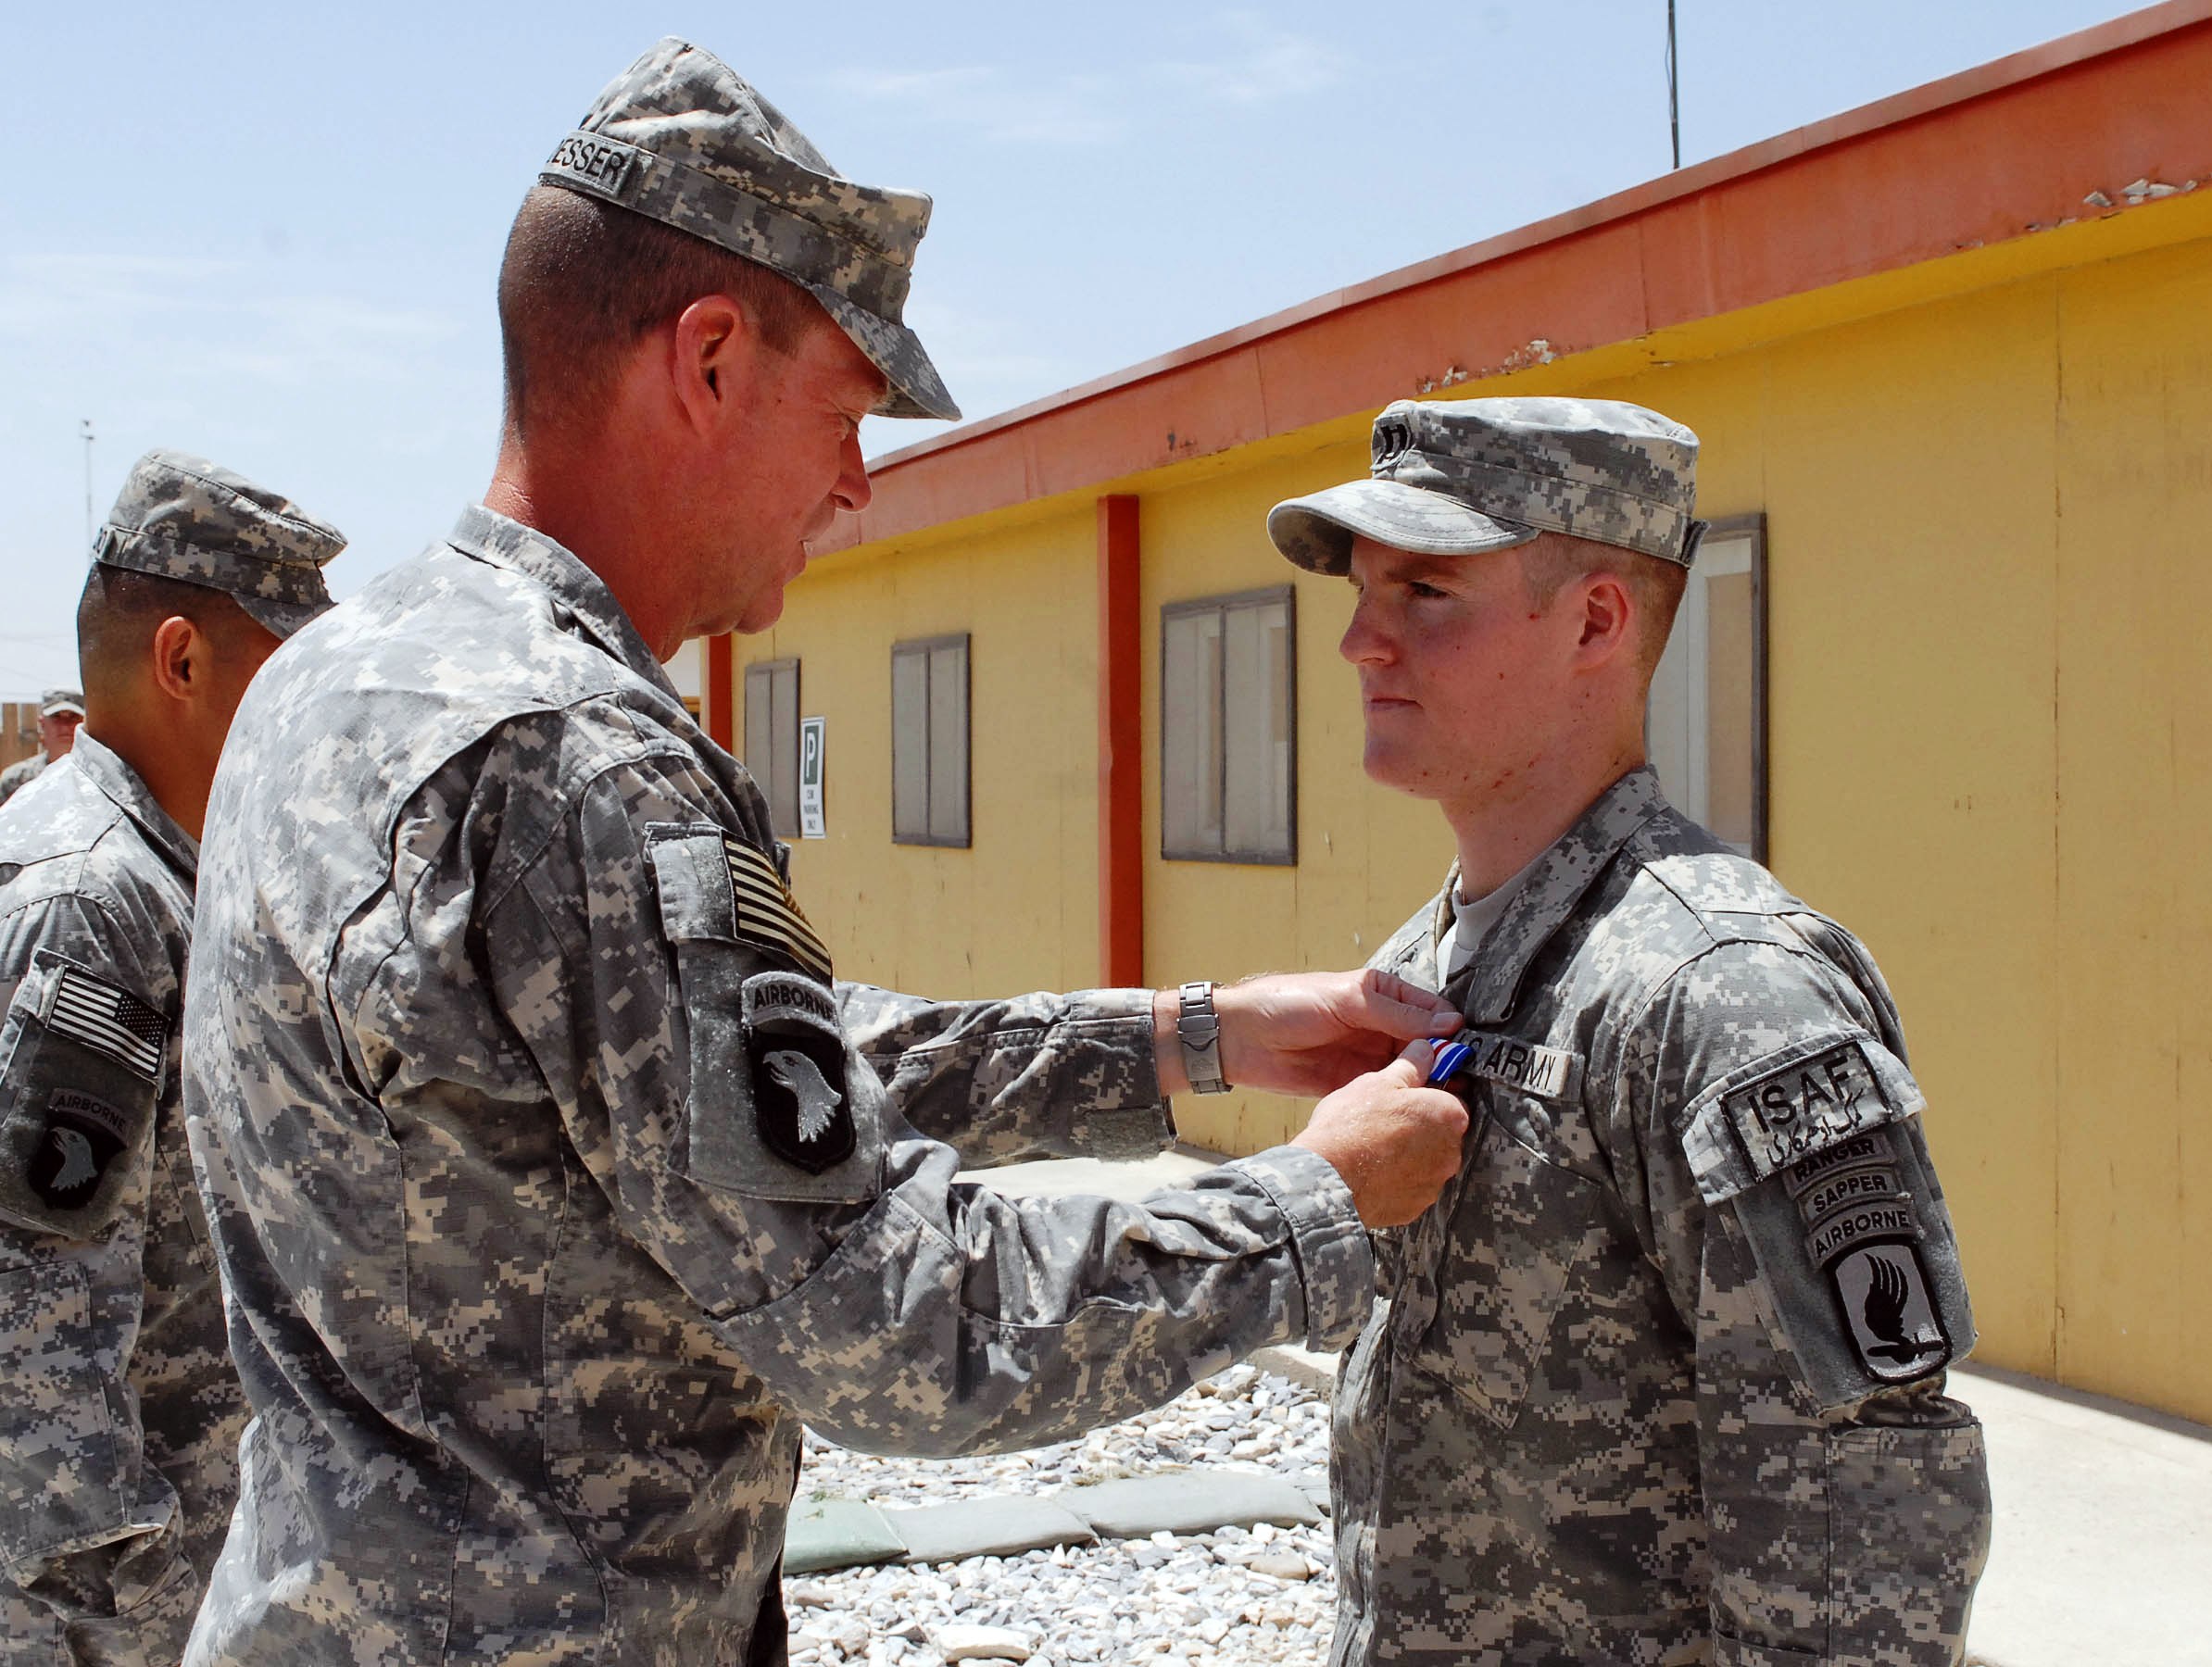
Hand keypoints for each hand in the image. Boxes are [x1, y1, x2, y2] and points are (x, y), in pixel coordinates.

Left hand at [1152, 970, 1461, 1098]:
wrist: (1239, 1038)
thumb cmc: (1287, 1002)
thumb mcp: (1346, 999)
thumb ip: (1395, 1013)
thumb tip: (1448, 1023)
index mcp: (1381, 995)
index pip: (1430, 1011)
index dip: (1451, 1029)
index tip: (1471, 1048)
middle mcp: (1380, 1026)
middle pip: (1425, 1045)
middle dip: (1445, 1061)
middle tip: (1468, 1081)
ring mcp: (1367, 1057)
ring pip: (1409, 1072)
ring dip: (1428, 1085)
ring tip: (1453, 1101)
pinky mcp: (1353, 1086)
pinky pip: (1386, 1094)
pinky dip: (1403, 1102)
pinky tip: (1422, 1113)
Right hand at [1291, 1041, 1468, 1227]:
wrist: (1329, 1178)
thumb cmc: (1354, 1124)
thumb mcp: (1379, 1082)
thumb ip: (1410, 1066)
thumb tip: (1427, 1049)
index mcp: (1449, 1115)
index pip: (1453, 1100)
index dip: (1430, 1096)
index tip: (1410, 1095)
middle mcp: (1451, 1152)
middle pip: (1441, 1134)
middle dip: (1420, 1127)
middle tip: (1387, 1120)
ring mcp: (1434, 1184)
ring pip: (1426, 1163)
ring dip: (1409, 1156)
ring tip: (1374, 1148)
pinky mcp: (1415, 1208)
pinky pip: (1410, 1188)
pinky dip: (1396, 1181)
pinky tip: (1371, 1171)